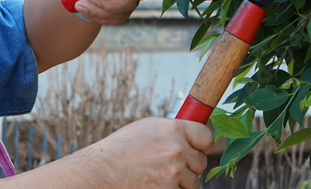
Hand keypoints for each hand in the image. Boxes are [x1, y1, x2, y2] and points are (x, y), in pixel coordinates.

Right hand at [77, 117, 213, 188]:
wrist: (103, 170)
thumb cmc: (123, 148)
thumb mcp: (148, 127)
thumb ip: (173, 129)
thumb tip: (194, 133)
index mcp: (173, 129)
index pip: (206, 136)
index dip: (203, 144)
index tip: (200, 148)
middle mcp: (176, 149)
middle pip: (201, 162)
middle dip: (190, 165)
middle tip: (171, 164)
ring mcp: (174, 172)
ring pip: (193, 180)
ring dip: (181, 180)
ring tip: (159, 174)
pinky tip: (157, 183)